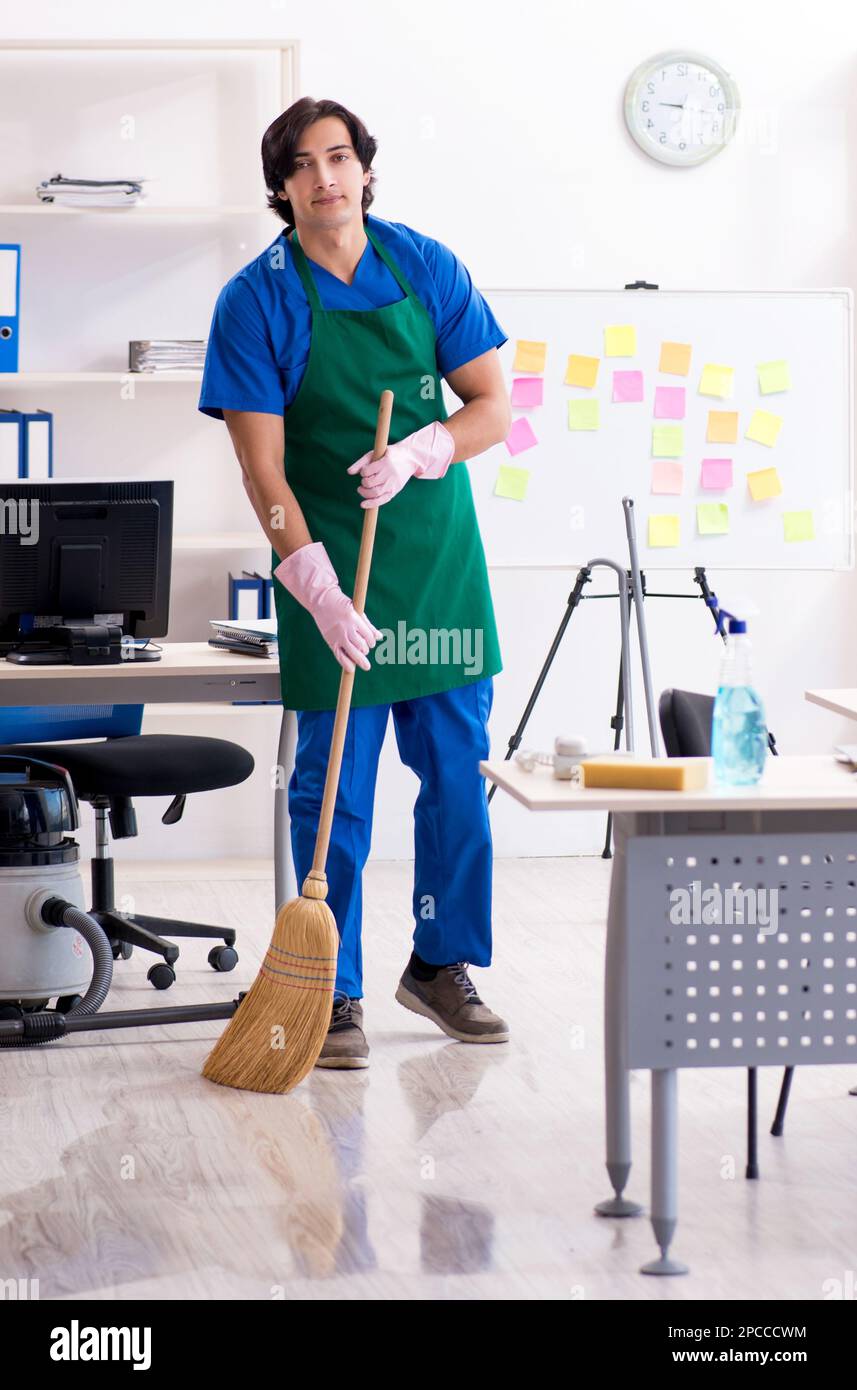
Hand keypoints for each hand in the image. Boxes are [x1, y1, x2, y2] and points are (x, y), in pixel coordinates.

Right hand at [273, 541, 381, 673]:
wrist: (322, 602)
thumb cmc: (342, 605)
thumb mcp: (357, 612)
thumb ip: (369, 625)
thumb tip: (380, 637)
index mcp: (355, 620)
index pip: (369, 637)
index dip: (372, 641)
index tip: (370, 641)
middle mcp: (347, 629)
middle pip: (363, 647)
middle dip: (366, 649)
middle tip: (364, 648)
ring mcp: (338, 637)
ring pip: (354, 653)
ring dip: (360, 658)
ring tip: (361, 657)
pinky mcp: (331, 642)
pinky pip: (340, 657)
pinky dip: (347, 664)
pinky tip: (352, 668)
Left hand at [346, 420, 454, 507]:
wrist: (410, 459)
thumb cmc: (388, 455)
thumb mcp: (375, 454)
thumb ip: (361, 463)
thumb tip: (349, 472)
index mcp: (385, 463)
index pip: (367, 471)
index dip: (363, 472)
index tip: (365, 470)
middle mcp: (390, 474)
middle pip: (370, 483)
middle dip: (363, 483)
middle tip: (364, 480)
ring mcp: (393, 484)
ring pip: (375, 493)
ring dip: (364, 493)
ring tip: (361, 489)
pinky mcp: (395, 491)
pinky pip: (382, 500)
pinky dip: (372, 504)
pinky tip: (363, 504)